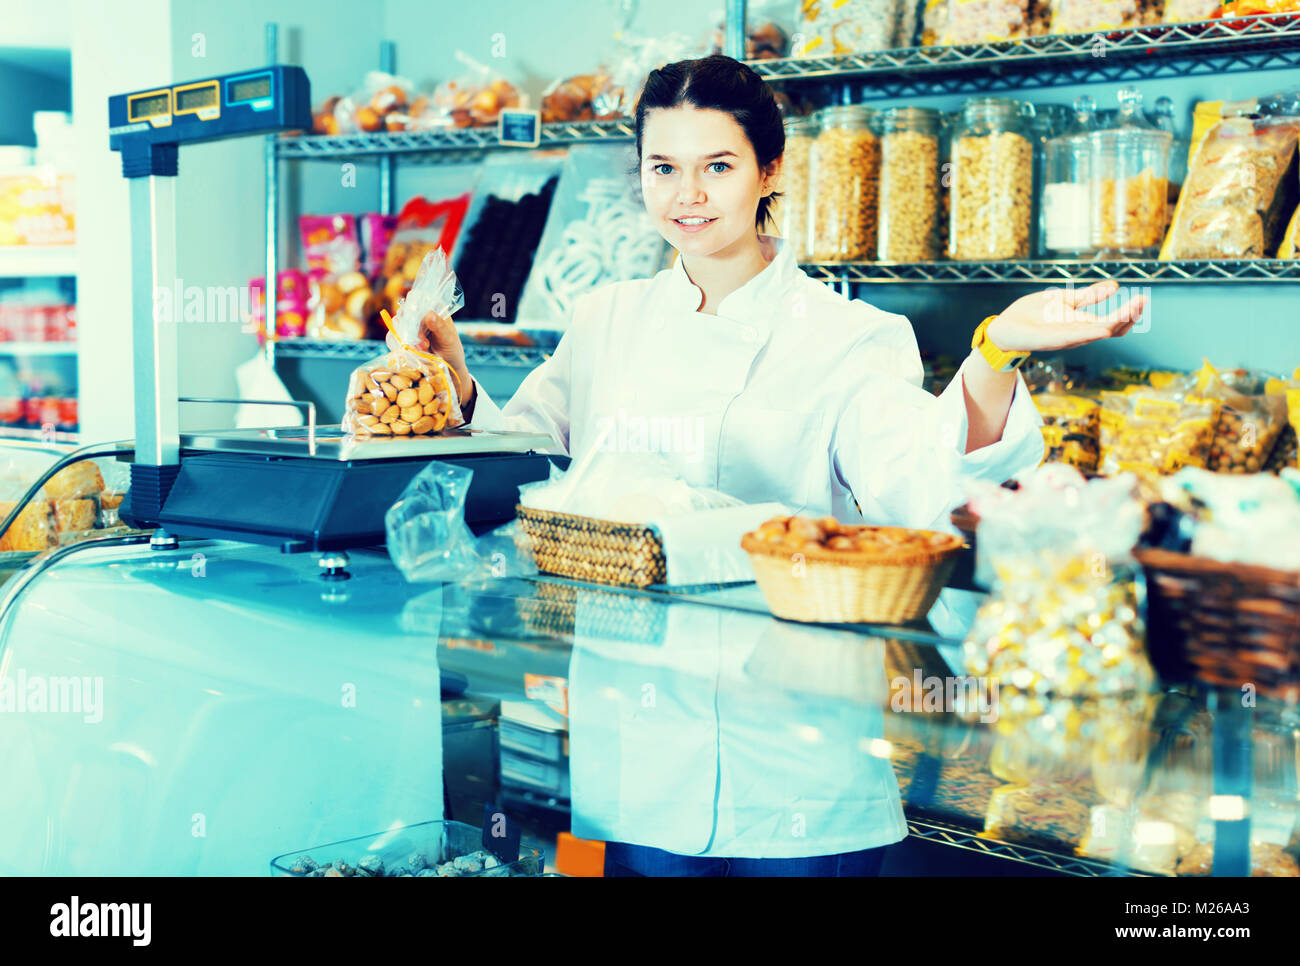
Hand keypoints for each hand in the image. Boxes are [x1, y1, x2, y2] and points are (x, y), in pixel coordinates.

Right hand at [386, 311, 474, 404]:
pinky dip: (400, 345)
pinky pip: (392, 337)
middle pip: (404, 310)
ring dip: (406, 338)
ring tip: (423, 348)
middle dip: (409, 326)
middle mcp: (420, 314)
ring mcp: (409, 325)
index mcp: (434, 308)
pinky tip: (413, 352)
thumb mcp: (449, 339)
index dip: (413, 304)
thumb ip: (439, 327)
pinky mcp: (402, 337)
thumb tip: (429, 314)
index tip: (413, 317)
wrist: (447, 367)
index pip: (419, 297)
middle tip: (423, 342)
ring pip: (397, 323)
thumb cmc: (452, 350)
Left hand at [986, 280, 1146, 352]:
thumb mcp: (1064, 299)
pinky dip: (1089, 333)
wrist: (1005, 325)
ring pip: (1096, 334)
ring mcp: (1066, 338)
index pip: (1113, 322)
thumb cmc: (1032, 314)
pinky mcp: (1050, 340)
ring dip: (1114, 323)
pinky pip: (1073, 337)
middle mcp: (1078, 334)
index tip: (1143, 298)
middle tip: (1141, 302)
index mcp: (1083, 324)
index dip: (1130, 312)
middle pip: (1111, 329)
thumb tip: (1115, 285)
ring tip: (1131, 312)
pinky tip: (1103, 328)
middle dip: (1128, 316)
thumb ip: (1088, 296)